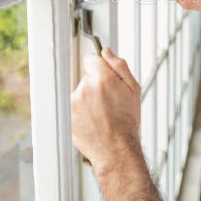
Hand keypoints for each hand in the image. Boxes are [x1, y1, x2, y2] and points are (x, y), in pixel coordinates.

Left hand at [70, 47, 140, 172]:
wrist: (116, 149)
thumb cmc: (127, 122)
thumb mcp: (133, 89)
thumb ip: (119, 66)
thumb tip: (107, 52)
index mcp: (102, 79)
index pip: (91, 59)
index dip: (99, 67)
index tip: (104, 76)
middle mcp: (85, 89)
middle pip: (86, 77)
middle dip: (96, 85)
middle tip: (108, 101)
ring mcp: (73, 103)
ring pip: (79, 92)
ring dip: (88, 99)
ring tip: (101, 113)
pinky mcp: (66, 115)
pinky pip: (73, 106)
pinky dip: (80, 111)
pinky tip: (93, 120)